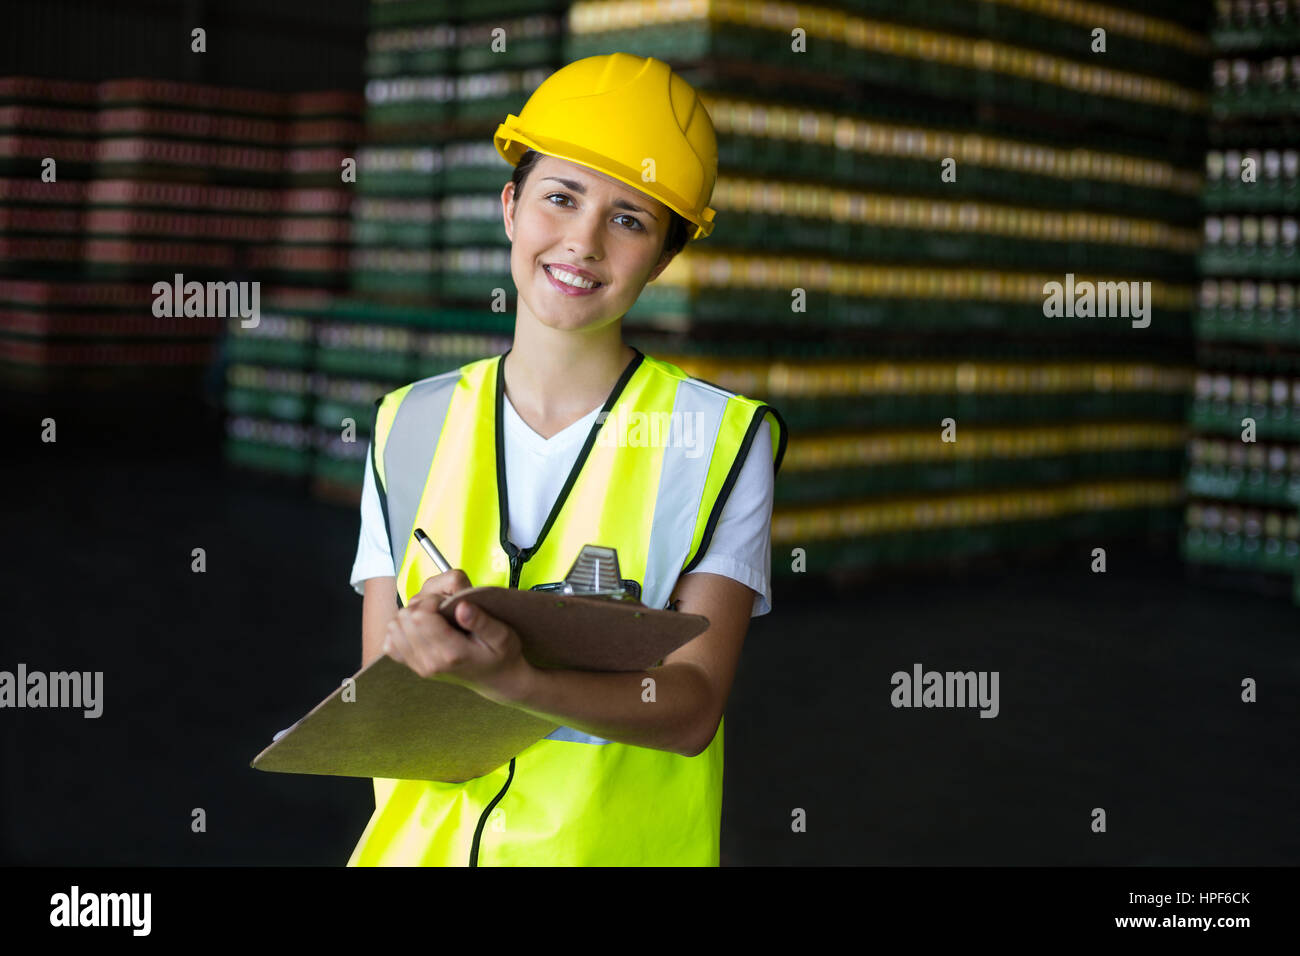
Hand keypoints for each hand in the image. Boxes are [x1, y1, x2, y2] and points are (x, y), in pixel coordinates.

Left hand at [384, 574, 534, 704]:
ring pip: (394, 628)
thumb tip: (462, 606)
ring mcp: (420, 666)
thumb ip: (482, 620)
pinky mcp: (414, 667)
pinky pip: (390, 644)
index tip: (447, 602)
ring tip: (432, 618)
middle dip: (420, 605)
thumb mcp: (502, 635)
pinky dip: (401, 631)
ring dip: (410, 616)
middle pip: (404, 619)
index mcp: (452, 652)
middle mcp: (431, 662)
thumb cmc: (501, 654)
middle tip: (441, 609)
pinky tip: (421, 630)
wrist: (496, 679)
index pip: (421, 615)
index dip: (432, 600)